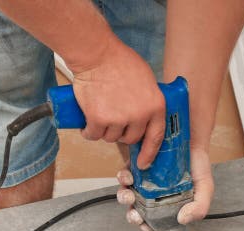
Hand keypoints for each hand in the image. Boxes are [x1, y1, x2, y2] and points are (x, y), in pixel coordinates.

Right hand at [71, 38, 165, 169]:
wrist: (96, 55)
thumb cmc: (119, 62)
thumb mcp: (146, 80)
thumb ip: (148, 101)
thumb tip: (145, 118)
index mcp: (155, 106)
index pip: (156, 137)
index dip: (149, 153)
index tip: (143, 163)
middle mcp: (139, 116)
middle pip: (130, 139)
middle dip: (121, 133)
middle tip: (113, 119)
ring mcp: (119, 119)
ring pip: (110, 138)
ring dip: (104, 130)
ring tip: (100, 113)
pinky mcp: (98, 120)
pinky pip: (93, 135)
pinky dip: (88, 131)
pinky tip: (87, 122)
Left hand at [116, 146, 214, 230]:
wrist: (192, 139)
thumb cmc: (198, 166)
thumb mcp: (205, 190)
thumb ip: (199, 208)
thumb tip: (182, 220)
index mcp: (166, 204)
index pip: (153, 220)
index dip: (146, 225)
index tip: (145, 226)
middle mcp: (152, 194)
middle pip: (136, 210)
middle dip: (133, 215)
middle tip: (135, 214)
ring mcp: (143, 181)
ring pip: (127, 194)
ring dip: (125, 197)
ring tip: (130, 195)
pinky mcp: (136, 165)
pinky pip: (124, 174)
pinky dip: (123, 178)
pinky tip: (129, 178)